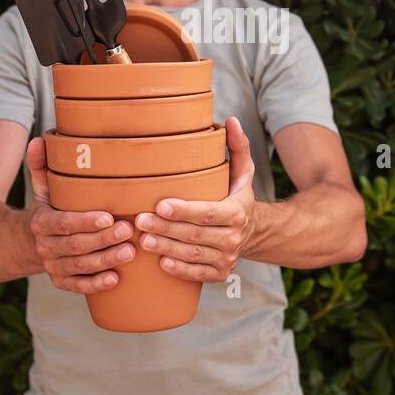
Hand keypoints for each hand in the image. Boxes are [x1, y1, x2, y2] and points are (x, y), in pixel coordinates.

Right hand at [24, 135, 135, 293]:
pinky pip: (77, 286)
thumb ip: (40, 165)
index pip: (64, 223)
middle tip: (129, 231)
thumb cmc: (47, 209)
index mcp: (41, 222)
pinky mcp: (62, 281)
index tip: (108, 216)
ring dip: (105, 260)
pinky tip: (115, 279)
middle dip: (103, 239)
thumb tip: (39, 140)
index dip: (85, 221)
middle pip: (75, 245)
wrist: (28, 242)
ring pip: (79, 266)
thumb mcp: (42, 187)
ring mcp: (53, 266)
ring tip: (130, 252)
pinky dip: (95, 285)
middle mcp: (46, 247)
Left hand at [135, 116, 255, 282]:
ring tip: (144, 240)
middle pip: (196, 234)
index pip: (208, 212)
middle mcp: (233, 237)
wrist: (254, 232)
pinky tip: (162, 261)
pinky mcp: (219, 273)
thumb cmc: (238, 196)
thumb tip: (230, 121)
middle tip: (140, 220)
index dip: (184, 210)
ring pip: (193, 255)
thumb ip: (237, 147)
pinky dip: (179, 269)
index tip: (161, 205)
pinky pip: (197, 274)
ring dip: (167, 248)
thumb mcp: (242, 171)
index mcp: (237, 211)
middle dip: (167, 229)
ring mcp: (227, 258)